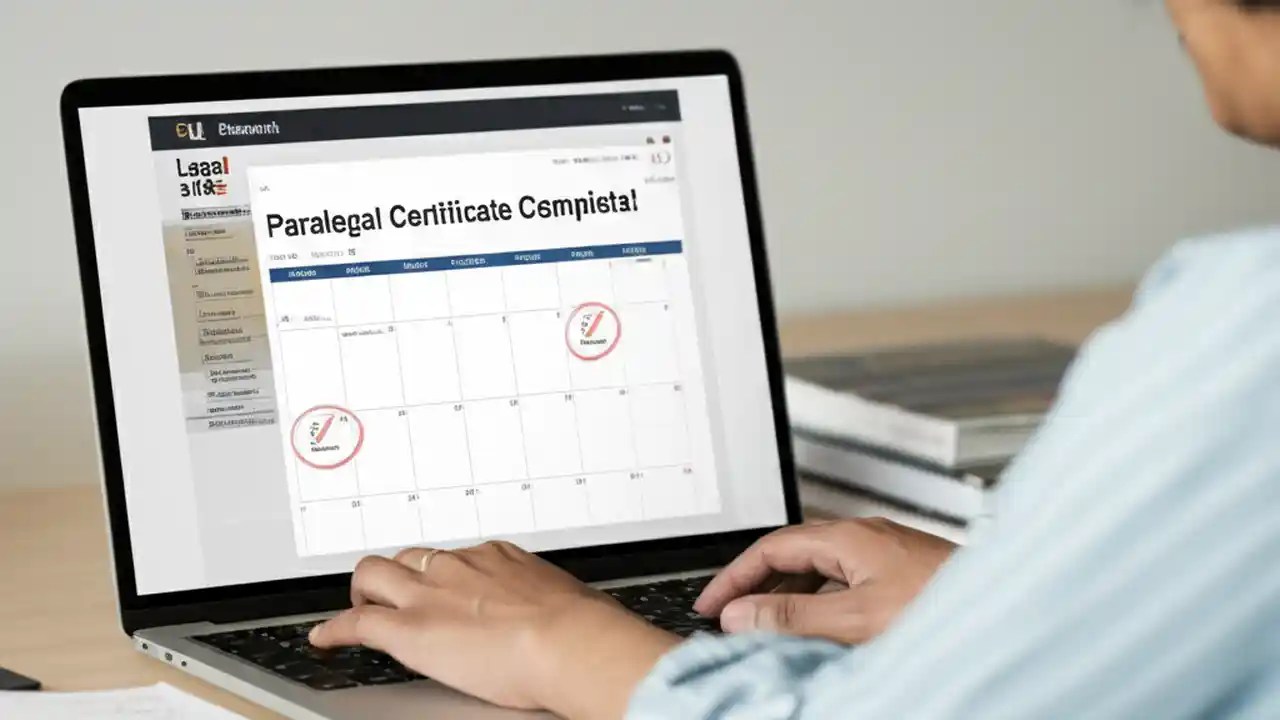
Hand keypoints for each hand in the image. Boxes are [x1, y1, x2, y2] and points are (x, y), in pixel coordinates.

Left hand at [309, 541, 679, 718]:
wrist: (567, 640)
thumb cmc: (578, 625)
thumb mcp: (563, 597)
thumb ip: (545, 601)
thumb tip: (563, 613)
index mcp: (495, 558)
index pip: (453, 559)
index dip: (439, 576)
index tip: (440, 586)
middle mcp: (458, 566)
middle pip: (407, 557)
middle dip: (393, 574)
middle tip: (388, 593)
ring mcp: (430, 593)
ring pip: (374, 576)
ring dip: (363, 592)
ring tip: (357, 608)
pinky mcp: (410, 628)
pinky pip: (359, 622)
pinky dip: (336, 630)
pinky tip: (326, 639)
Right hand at [695, 518, 955, 642]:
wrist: (1014, 608)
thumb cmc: (946, 608)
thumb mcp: (856, 619)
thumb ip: (794, 615)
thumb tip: (742, 614)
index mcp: (850, 537)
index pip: (772, 547)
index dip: (734, 577)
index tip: (710, 604)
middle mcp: (867, 538)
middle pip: (794, 555)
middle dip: (757, 586)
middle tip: (730, 618)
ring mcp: (888, 555)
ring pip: (822, 571)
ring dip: (789, 597)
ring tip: (768, 629)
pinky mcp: (906, 575)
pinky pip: (846, 584)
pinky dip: (821, 603)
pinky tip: (824, 630)